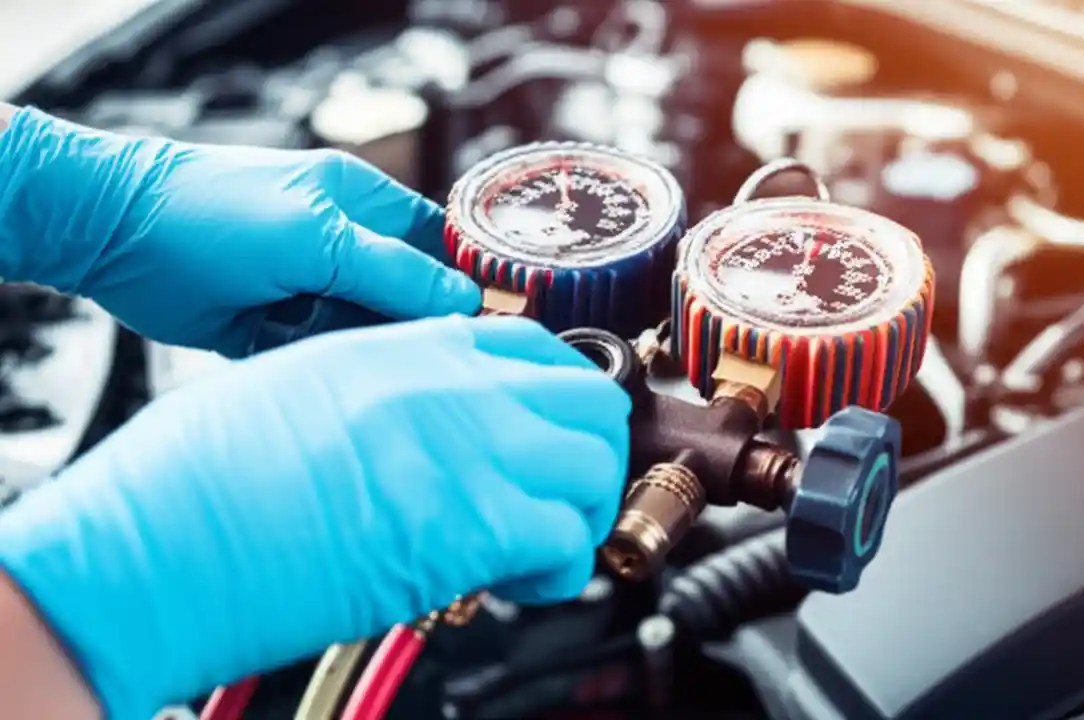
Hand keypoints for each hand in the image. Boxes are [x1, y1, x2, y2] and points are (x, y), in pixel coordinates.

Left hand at [0, 107, 478, 356]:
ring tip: (353, 362)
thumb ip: (393, 270)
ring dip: (363, 351)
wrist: (109, 236)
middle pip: (407, 296)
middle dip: (412, 327)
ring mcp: (310, 288)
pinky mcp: (277, 328)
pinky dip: (319, 367)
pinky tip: (313, 367)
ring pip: (366, 332)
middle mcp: (344, 245)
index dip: (463, 282)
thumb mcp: (317, 239)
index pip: (438, 246)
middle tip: (425, 362)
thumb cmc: (214, 215)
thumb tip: (466, 300)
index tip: (486, 327)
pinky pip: (321, 356)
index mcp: (364, 204)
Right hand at [0, 316, 629, 717]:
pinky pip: (568, 540)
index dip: (561, 400)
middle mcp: (453, 385)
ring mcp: (469, 449)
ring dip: (582, 512)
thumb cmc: (198, 476)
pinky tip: (522, 582)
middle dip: (591, 454)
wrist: (155, 540)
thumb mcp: (303, 388)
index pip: (537, 351)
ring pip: (595, 466)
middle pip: (590, 401)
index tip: (554, 438)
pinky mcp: (470, 526)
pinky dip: (562, 569)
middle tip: (561, 498)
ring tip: (539, 547)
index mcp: (410, 349)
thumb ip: (385, 394)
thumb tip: (428, 431)